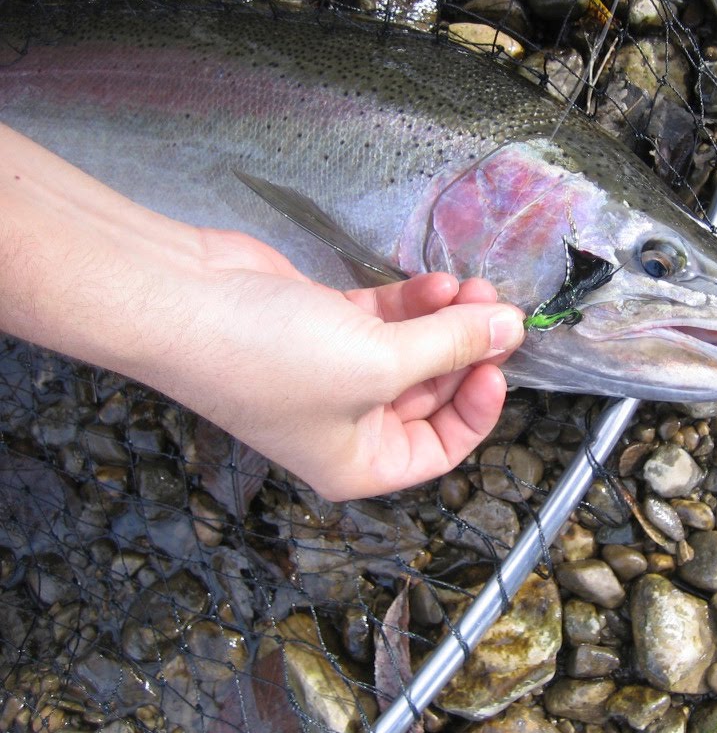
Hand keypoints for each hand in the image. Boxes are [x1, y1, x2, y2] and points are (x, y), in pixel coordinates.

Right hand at [182, 231, 525, 499]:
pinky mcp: (323, 325)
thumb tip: (511, 328)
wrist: (178, 300)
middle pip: (430, 393)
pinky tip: (435, 282)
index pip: (440, 450)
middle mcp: (349, 424)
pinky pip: (384, 321)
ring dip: (443, 321)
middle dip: (465, 350)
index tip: (497, 365)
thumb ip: (452, 345)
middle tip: (494, 309)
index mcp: (359, 463)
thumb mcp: (379, 362)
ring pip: (410, 350)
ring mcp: (335, 372)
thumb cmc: (274, 358)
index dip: (478, 410)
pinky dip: (411, 303)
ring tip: (469, 286)